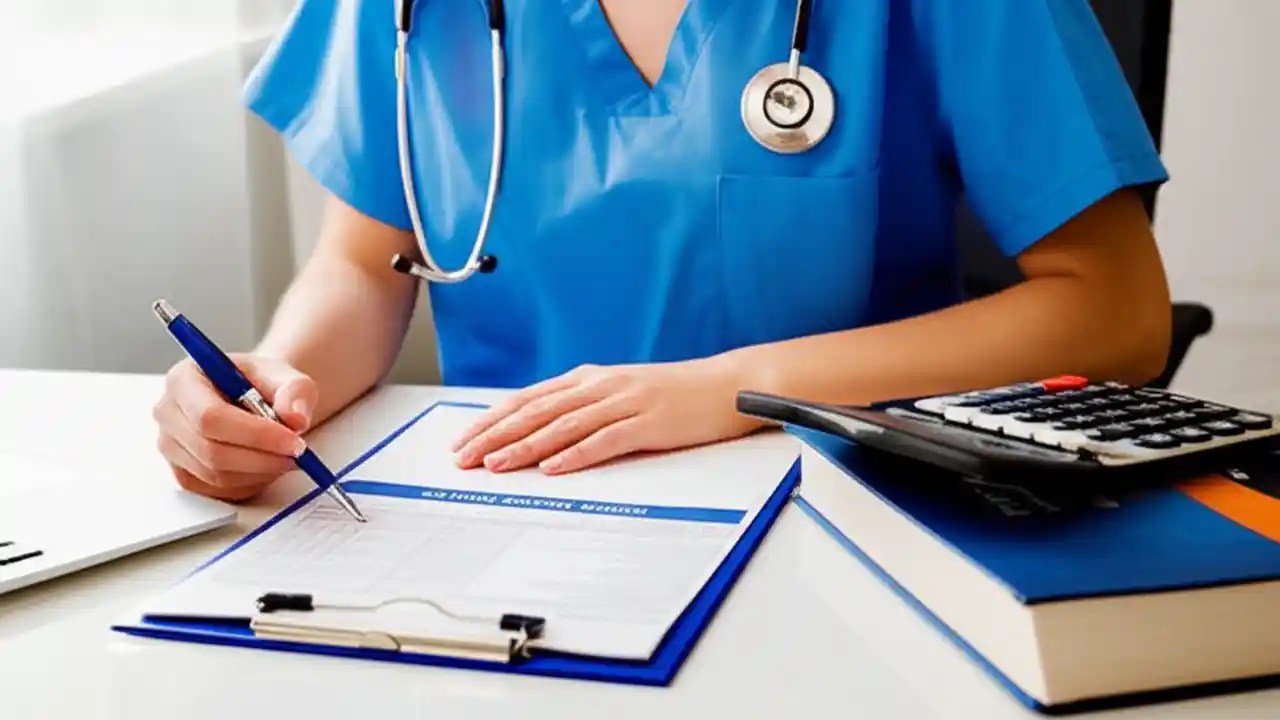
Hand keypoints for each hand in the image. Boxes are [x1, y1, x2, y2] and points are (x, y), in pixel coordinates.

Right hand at [153, 354, 317, 501]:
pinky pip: (218, 490)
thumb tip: (295, 419)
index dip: (254, 434)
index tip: (293, 441)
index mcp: (184, 378)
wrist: (255, 398)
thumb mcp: (286, 376)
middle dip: (262, 457)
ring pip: (216, 475)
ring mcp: (170, 446)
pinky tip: (268, 465)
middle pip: (210, 450)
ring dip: (260, 471)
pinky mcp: (183, 473)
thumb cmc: (263, 384)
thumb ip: (295, 391)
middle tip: (298, 453)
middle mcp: (168, 412)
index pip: (209, 416)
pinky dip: (251, 483)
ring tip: (287, 457)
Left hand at [451, 359, 765, 474]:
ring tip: (496, 464)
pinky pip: (605, 439)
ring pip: (563, 425)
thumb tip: (543, 433)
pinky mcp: (647, 422)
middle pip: (537, 412)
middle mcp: (601, 386)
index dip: (493, 420)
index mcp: (590, 379)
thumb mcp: (621, 393)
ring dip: (526, 446)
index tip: (464, 439)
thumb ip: (584, 408)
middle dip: (496, 435)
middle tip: (464, 456)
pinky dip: (576, 454)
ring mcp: (624, 402)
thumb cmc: (674, 394)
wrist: (726, 386)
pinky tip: (553, 467)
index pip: (530, 400)